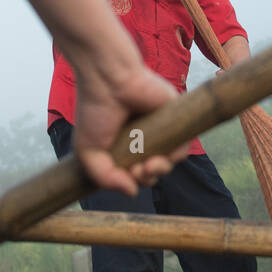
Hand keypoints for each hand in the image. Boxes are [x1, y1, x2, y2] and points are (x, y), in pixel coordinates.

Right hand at [72, 56, 188, 196]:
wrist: (107, 79)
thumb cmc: (94, 110)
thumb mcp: (88, 152)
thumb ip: (105, 178)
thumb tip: (131, 192)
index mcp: (123, 145)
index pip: (135, 172)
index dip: (134, 181)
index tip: (127, 176)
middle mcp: (142, 137)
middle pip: (154, 169)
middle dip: (148, 178)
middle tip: (139, 171)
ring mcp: (159, 127)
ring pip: (170, 160)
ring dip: (161, 170)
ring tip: (149, 166)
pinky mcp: (173, 117)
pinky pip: (182, 144)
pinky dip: (175, 155)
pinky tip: (162, 156)